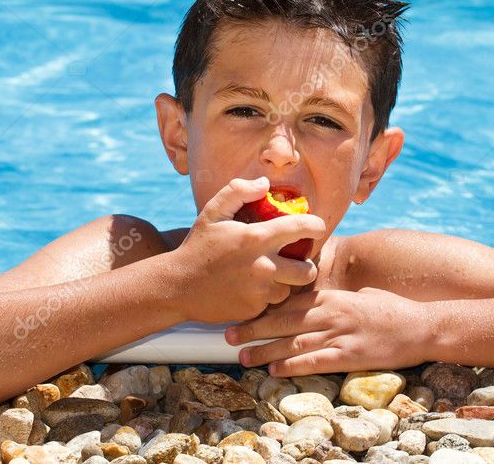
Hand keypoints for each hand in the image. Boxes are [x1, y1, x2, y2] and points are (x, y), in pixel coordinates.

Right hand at [170, 177, 327, 323]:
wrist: (177, 286)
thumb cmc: (197, 247)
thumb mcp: (213, 212)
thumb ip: (238, 191)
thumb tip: (265, 184)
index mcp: (256, 238)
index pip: (301, 229)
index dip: (316, 226)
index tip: (317, 226)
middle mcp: (263, 266)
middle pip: (307, 270)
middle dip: (305, 265)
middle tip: (295, 260)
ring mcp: (259, 292)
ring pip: (289, 289)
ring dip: (284, 282)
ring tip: (270, 274)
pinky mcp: (253, 311)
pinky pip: (271, 304)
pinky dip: (266, 297)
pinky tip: (251, 288)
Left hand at [223, 287, 429, 375]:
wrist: (421, 326)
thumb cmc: (391, 309)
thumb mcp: (359, 295)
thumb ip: (333, 298)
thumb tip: (312, 300)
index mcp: (331, 296)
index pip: (289, 301)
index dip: (262, 308)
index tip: (241, 312)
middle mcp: (331, 313)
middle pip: (283, 321)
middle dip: (253, 328)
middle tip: (228, 335)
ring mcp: (340, 334)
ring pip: (293, 342)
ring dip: (264, 350)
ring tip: (242, 357)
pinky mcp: (350, 355)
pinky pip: (314, 361)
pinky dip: (291, 365)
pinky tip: (274, 369)